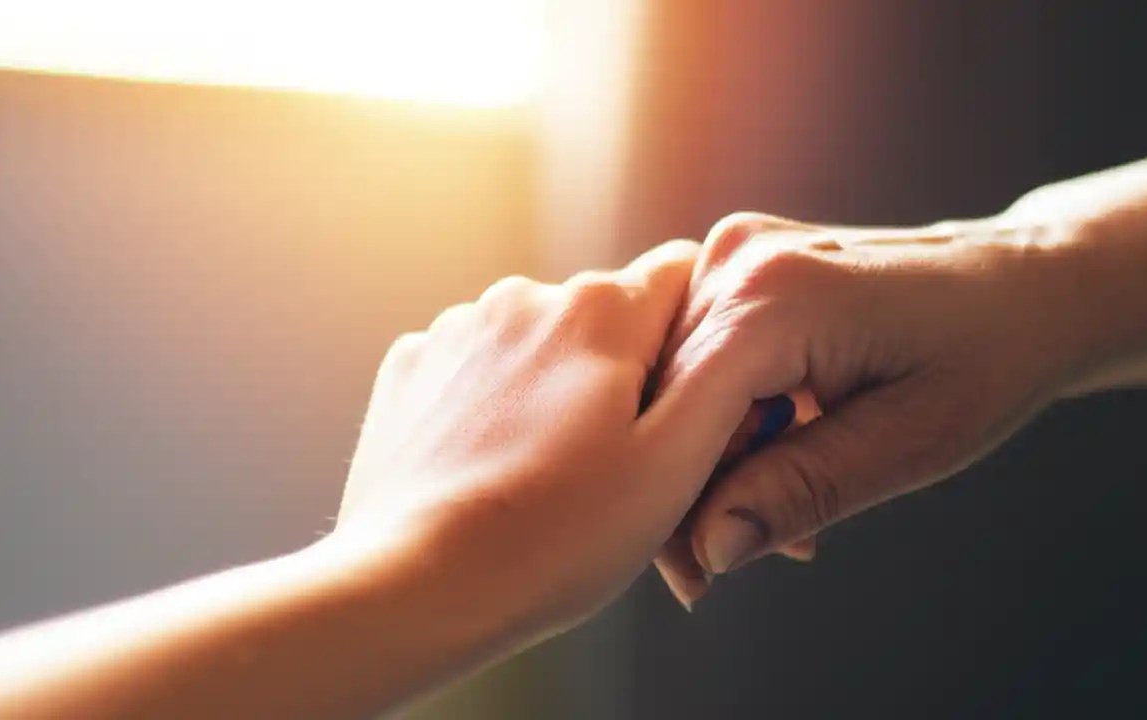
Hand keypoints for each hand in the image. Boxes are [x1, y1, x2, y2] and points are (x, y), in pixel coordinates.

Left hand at [333, 240, 751, 640]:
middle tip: (626, 470)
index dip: (703, 342)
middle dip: (630, 378)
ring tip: (553, 482)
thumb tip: (734, 310)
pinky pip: (481, 369)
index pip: (686, 278)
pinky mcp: (412, 366)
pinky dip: (498, 406)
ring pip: (545, 345)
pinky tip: (496, 470)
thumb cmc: (554, 538)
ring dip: (563, 393)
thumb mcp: (674, 463)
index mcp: (601, 309)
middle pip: (613, 319)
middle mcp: (526, 295)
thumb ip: (722, 371)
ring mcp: (459, 328)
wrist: (413, 584)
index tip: (694, 410)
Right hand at [653, 211, 1093, 606]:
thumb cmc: (992, 357)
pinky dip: (729, 420)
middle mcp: (740, 257)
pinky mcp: (743, 264)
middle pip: (666, 402)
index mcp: (775, 295)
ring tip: (789, 516)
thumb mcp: (912, 443)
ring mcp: (738, 251)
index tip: (698, 584)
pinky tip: (783, 455)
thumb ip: (801, 490)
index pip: (674, 419)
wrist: (1030, 283)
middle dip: (693, 490)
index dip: (673, 507)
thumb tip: (709, 549)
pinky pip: (702, 358)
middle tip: (747, 562)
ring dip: (713, 459)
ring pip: (676, 386)